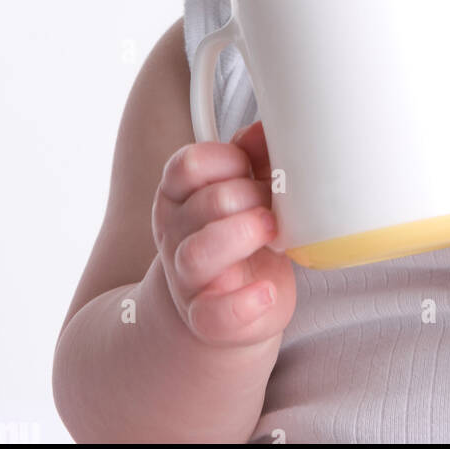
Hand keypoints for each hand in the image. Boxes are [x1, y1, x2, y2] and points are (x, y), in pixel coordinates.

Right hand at [152, 120, 296, 346]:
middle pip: (207, 203)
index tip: (251, 169)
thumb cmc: (238, 234)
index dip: (228, 160)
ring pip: (200, 253)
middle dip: (250, 197)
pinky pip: (216, 314)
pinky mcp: (207, 319)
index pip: (188, 165)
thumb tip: (263, 129)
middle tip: (273, 207)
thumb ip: (252, 157)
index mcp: (179, 197)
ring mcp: (187, 280)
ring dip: (244, 236)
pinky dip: (244, 302)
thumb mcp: (243, 189)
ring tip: (273, 233)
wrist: (224, 301)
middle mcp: (176, 236)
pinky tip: (267, 291)